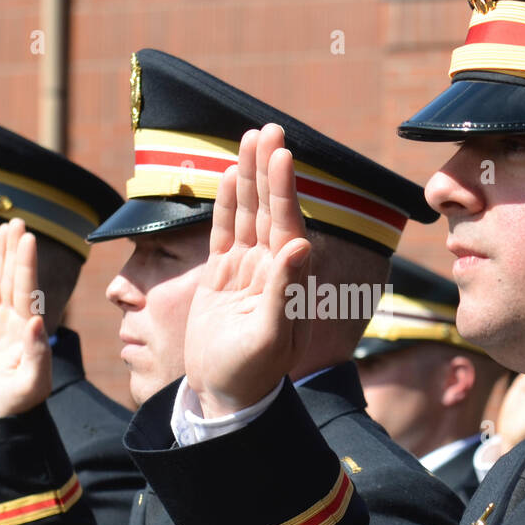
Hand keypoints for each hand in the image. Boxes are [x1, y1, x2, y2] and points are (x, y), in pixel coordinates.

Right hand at [0, 219, 52, 419]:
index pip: (28, 291)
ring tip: (6, 229)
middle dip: (16, 251)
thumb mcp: (29, 387)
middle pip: (15, 280)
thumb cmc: (14, 408)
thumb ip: (36, 356)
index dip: (26, 264)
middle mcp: (17, 325)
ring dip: (4, 258)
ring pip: (1, 284)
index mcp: (29, 333)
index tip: (27, 238)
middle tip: (17, 220)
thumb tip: (37, 322)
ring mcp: (1, 328)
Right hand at [184, 124, 312, 417]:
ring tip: (250, 138)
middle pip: (268, 208)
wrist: (226, 396)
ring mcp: (246, 270)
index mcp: (286, 277)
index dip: (284, 187)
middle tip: (268, 128)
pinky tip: (229, 177)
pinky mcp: (222, 278)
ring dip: (249, 177)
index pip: (286, 222)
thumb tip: (301, 246)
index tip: (284, 152)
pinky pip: (225, 232)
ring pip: (247, 213)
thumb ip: (284, 291)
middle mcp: (270, 267)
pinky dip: (227, 205)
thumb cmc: (253, 373)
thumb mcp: (271, 336)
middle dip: (268, 168)